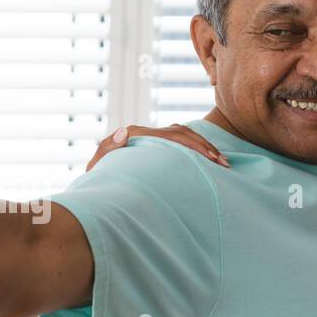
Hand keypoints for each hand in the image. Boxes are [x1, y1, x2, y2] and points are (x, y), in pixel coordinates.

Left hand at [86, 124, 229, 170]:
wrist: (94, 185)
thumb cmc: (96, 180)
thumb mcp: (98, 167)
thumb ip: (107, 149)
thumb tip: (124, 131)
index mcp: (135, 134)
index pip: (172, 135)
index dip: (194, 145)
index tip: (211, 158)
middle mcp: (144, 133)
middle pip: (182, 133)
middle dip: (205, 146)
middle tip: (223, 163)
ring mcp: (150, 139)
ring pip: (183, 135)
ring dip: (204, 147)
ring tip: (222, 163)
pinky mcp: (154, 147)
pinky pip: (179, 143)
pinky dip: (195, 149)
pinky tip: (209, 161)